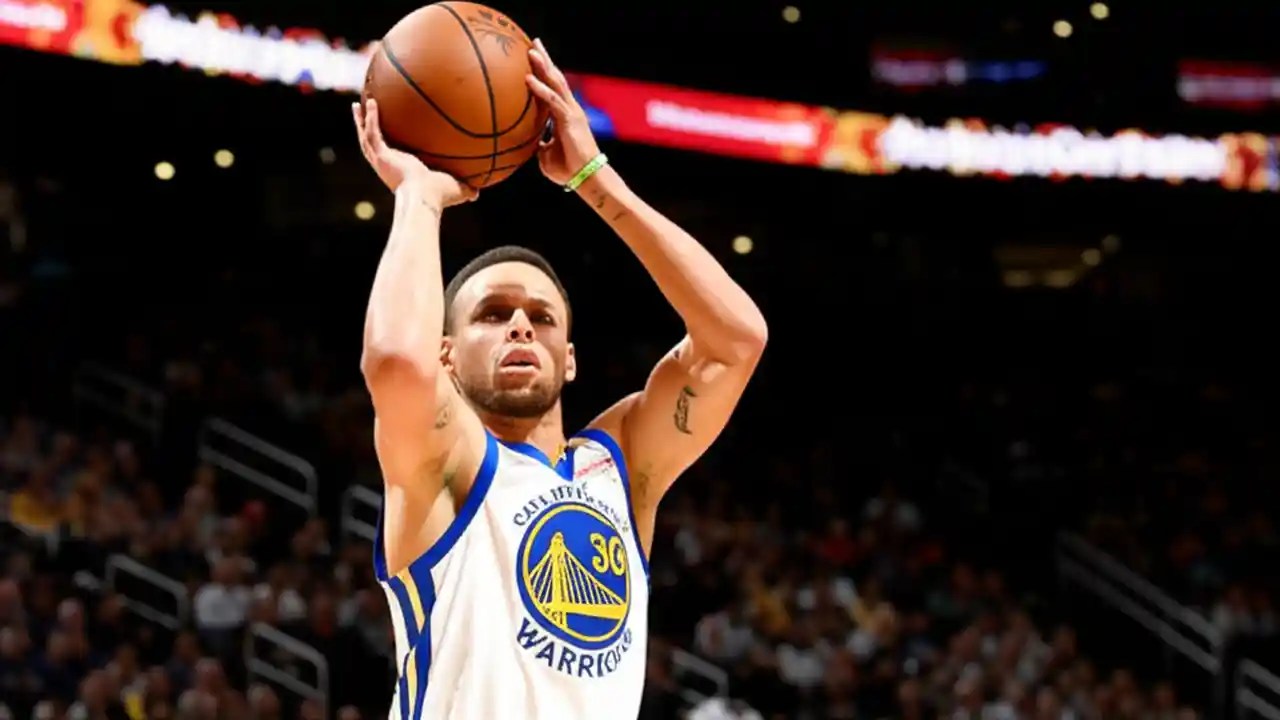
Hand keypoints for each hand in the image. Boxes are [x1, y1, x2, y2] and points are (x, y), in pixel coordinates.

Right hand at [352, 99, 476, 205]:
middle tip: (362, 115)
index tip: (386, 136)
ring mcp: (382, 160)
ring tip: (357, 105)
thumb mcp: (455, 189)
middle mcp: (388, 166)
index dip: (386, 147)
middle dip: (365, 129)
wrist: (425, 197)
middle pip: (371, 144)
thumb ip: (466, 188)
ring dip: (361, 120)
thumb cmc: (439, 196)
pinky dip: (371, 118)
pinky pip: (373, 132)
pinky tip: (373, 102)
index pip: (390, 157)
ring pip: (366, 136)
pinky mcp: (381, 154)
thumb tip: (478, 193)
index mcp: (400, 173)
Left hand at [526, 39, 601, 186]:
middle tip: (534, 43)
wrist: (586, 178)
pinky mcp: (570, 120)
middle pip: (556, 78)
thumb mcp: (545, 155)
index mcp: (564, 114)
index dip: (544, 73)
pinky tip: (528, 79)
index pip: (553, 88)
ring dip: (543, 66)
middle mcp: (569, 109)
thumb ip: (537, 144)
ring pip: (556, 84)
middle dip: (545, 60)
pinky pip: (552, 101)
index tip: (533, 58)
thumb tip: (525, 142)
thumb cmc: (568, 170)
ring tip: (531, 50)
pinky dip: (540, 90)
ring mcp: (571, 112)